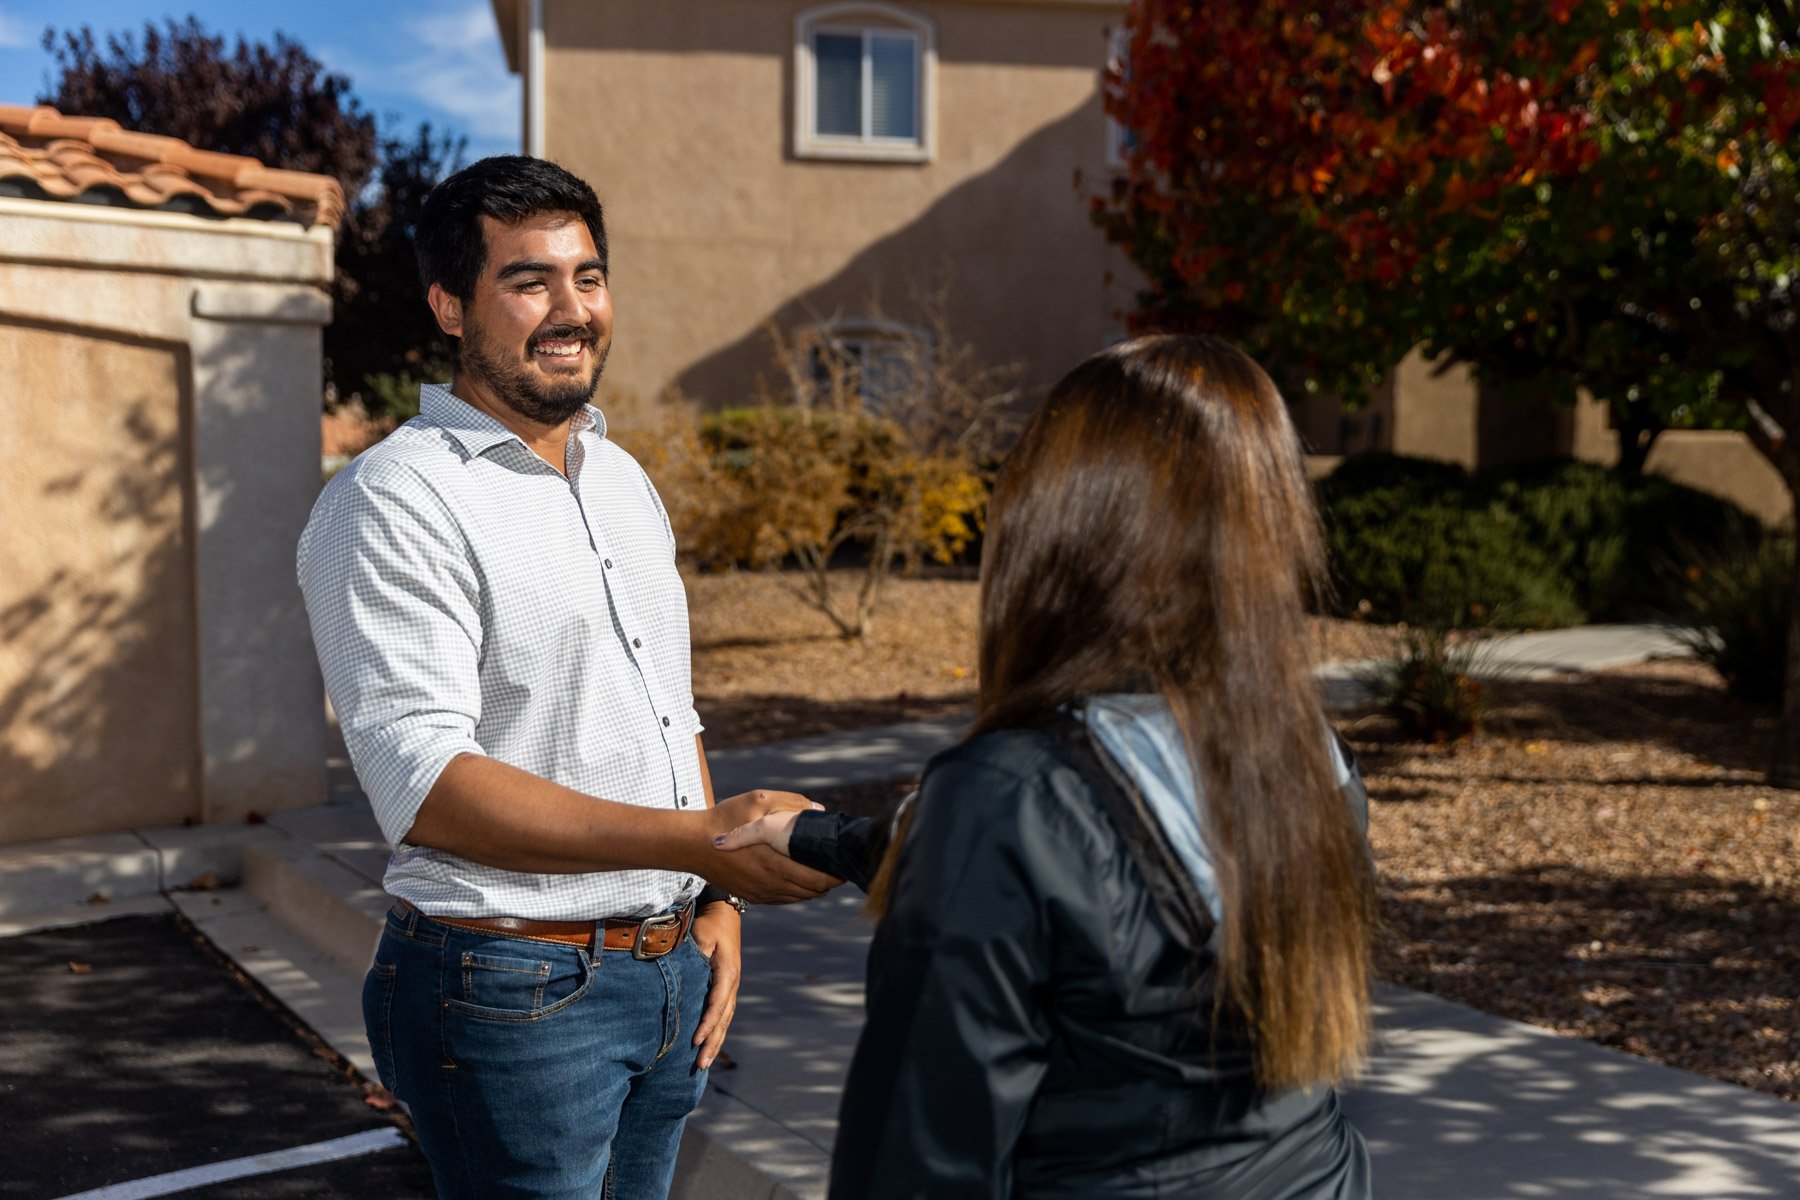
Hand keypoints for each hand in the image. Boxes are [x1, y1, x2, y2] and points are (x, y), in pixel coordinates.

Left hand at [689, 902, 740, 1069]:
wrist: (725, 914)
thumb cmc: (711, 924)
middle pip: (723, 1019)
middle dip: (712, 1042)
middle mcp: (732, 984)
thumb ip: (698, 953)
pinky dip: (716, 1031)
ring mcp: (731, 987)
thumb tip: (691, 971)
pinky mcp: (726, 988)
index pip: (717, 1004)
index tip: (695, 1040)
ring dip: (716, 1042)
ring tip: (705, 1063)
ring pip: (724, 1020)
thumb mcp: (703, 934)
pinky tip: (709, 1045)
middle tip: (701, 1064)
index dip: (707, 1024)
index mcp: (727, 973)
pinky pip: (722, 1014)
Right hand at [696, 790, 836, 903]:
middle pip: (814, 891)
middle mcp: (771, 884)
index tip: (843, 859)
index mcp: (776, 863)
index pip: (818, 879)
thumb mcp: (758, 801)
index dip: (836, 873)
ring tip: (823, 868)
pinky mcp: (753, 897)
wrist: (692, 844)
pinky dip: (799, 891)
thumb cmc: (725, 818)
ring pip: (801, 897)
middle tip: (838, 863)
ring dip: (815, 886)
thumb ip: (791, 804)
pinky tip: (801, 875)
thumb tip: (819, 810)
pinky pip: (785, 899)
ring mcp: (762, 893)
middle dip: (830, 879)